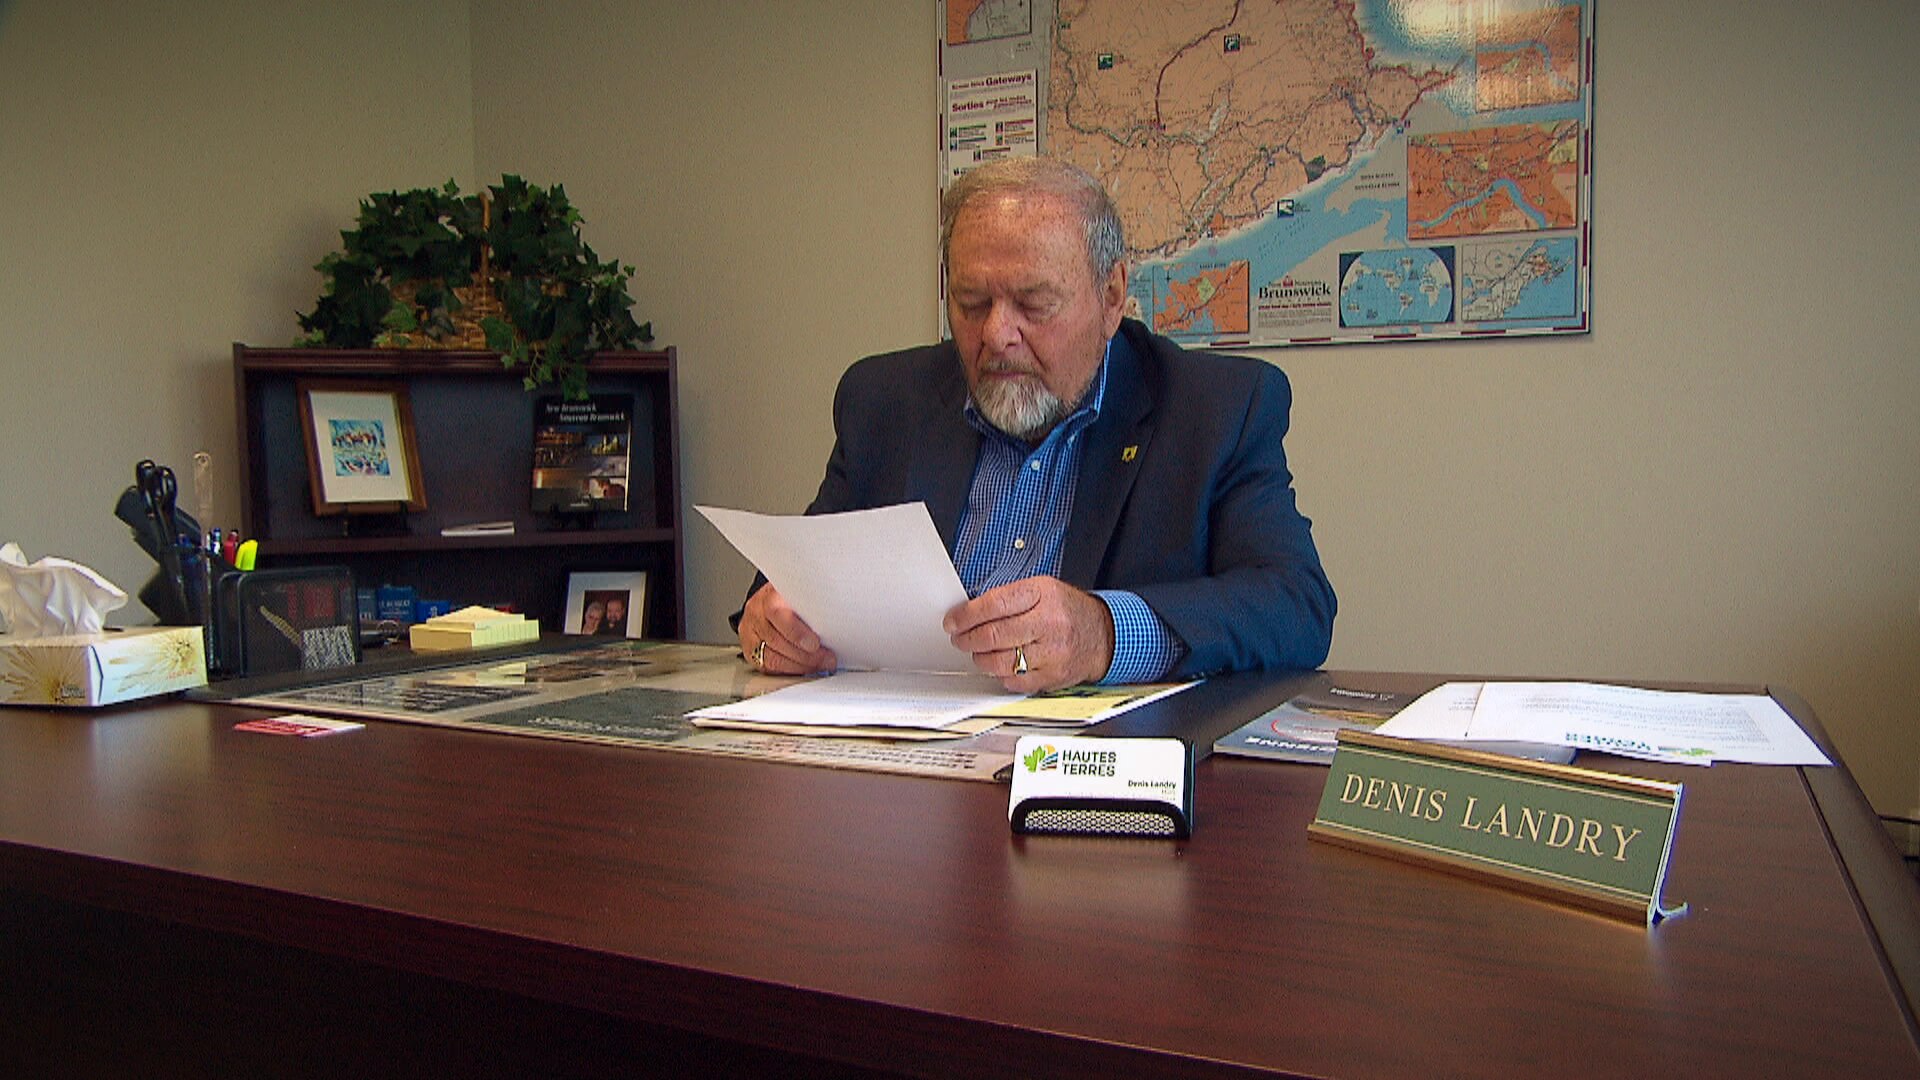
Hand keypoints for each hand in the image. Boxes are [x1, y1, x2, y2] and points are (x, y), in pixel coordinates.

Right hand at [738, 583, 837, 674]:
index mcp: (768, 597)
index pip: (778, 614)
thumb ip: (813, 604)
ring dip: (800, 666)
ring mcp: (750, 634)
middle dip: (806, 655)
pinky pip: (769, 667)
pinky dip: (790, 670)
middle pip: (777, 641)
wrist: (770, 600)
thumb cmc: (790, 597)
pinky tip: (804, 668)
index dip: (797, 632)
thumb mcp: (801, 593)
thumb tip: (838, 623)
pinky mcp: (750, 651)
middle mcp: (755, 615)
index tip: (816, 644)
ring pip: (773, 658)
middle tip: (828, 659)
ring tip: (820, 665)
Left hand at [943, 576, 1113, 691]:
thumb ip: (1009, 598)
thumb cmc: (1068, 611)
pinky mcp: (1052, 676)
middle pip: (993, 636)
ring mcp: (1052, 653)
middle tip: (960, 639)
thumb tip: (970, 612)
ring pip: (1000, 662)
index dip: (966, 615)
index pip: (994, 604)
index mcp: (1042, 595)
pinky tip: (1002, 665)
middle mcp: (1048, 623)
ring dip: (981, 658)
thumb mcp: (1042, 590)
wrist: (1103, 635)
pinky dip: (1001, 675)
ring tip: (979, 652)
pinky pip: (1014, 681)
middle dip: (967, 639)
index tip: (953, 621)